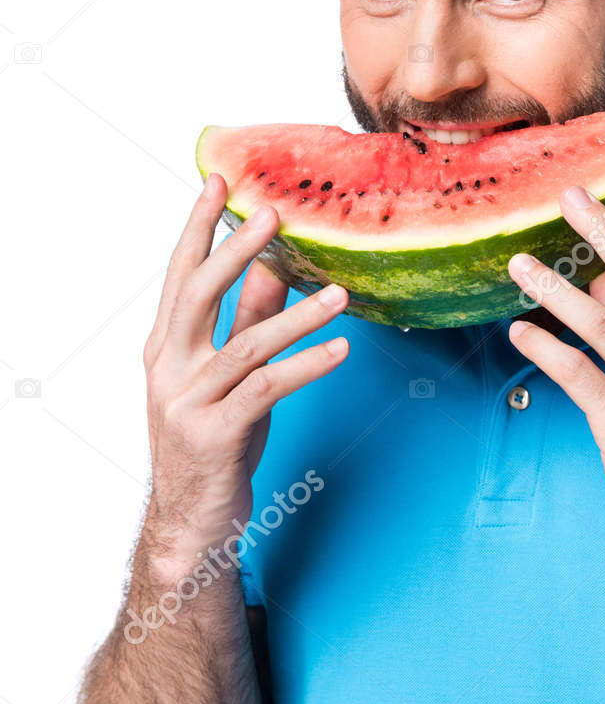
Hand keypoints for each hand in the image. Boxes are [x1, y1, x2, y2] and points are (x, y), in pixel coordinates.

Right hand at [142, 173, 348, 558]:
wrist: (191, 521)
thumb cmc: (217, 440)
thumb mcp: (231, 374)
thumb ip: (250, 320)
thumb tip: (280, 264)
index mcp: (165, 347)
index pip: (179, 275)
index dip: (197, 228)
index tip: (218, 182)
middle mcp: (169, 368)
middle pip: (199, 294)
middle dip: (236, 250)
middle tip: (273, 212)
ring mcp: (188, 403)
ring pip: (246, 345)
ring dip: (298, 315)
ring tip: (341, 293)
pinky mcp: (215, 436)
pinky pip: (266, 390)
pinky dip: (306, 366)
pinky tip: (340, 351)